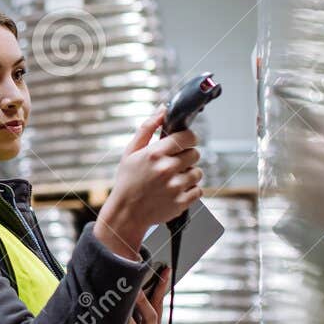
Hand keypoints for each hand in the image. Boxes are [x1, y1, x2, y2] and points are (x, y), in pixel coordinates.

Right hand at [93, 111, 203, 259]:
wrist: (125, 213)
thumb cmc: (128, 180)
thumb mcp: (131, 151)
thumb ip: (148, 128)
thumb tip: (163, 109)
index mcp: (155, 154)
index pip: (187, 137)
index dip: (188, 138)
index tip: (184, 142)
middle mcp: (166, 169)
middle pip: (195, 154)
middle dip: (187, 156)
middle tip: (175, 163)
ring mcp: (175, 187)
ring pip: (198, 173)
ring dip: (189, 174)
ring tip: (174, 179)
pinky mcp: (181, 203)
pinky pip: (198, 190)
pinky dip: (190, 190)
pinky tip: (176, 191)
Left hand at [100, 267, 167, 323]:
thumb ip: (130, 306)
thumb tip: (122, 279)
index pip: (159, 303)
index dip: (163, 286)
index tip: (166, 268)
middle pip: (152, 315)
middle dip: (147, 298)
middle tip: (141, 281)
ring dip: (133, 314)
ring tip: (127, 300)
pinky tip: (112, 323)